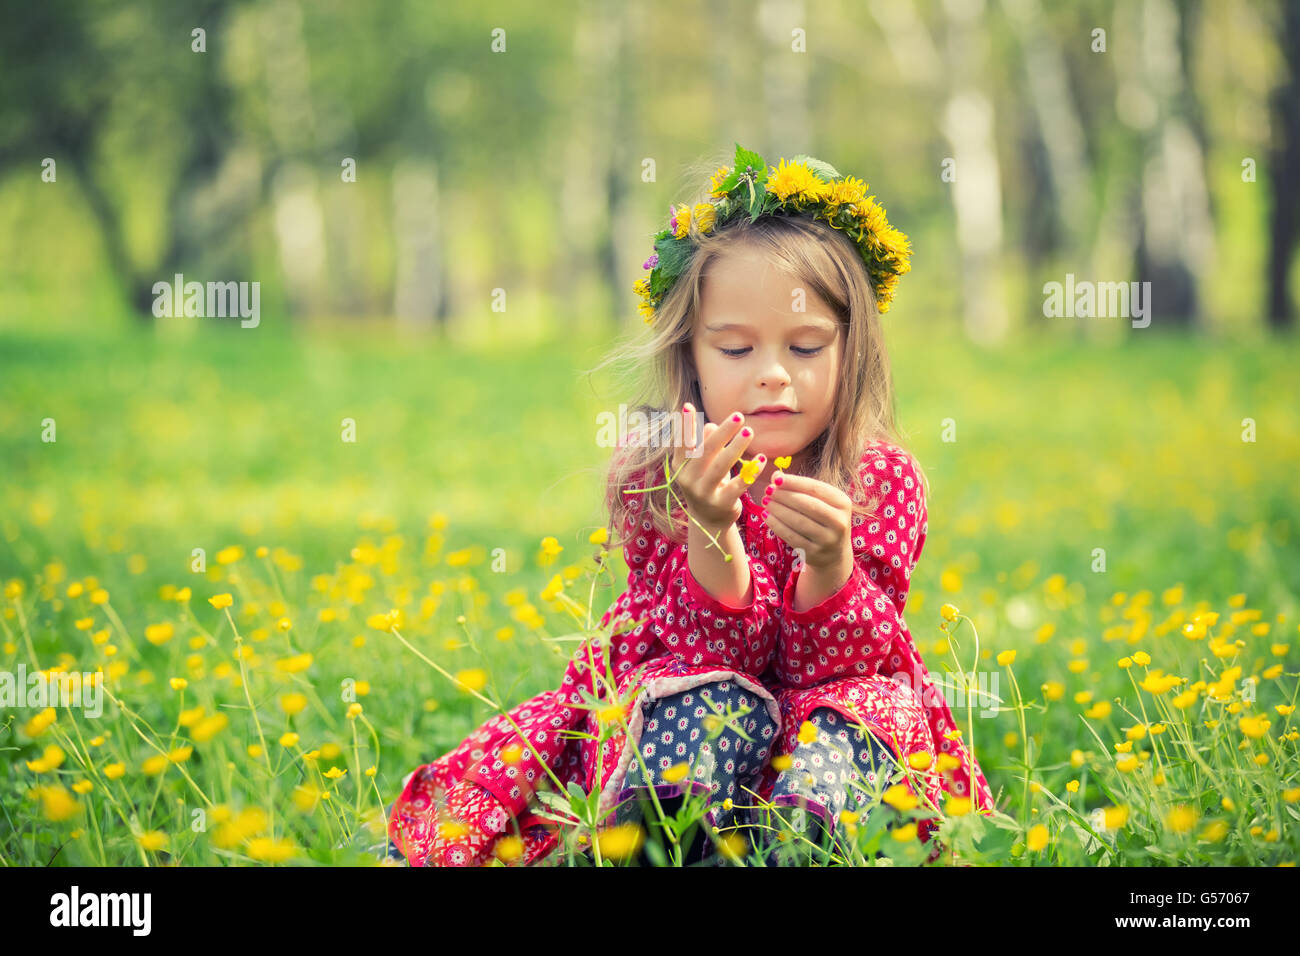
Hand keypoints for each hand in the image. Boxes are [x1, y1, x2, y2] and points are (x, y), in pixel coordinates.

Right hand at [669, 403, 764, 535]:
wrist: (709, 521)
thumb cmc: (706, 484)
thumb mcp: (702, 465)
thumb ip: (704, 445)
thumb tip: (710, 425)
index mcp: (680, 467)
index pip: (682, 443)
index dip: (684, 426)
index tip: (688, 406)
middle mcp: (688, 480)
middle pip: (705, 452)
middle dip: (721, 433)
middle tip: (738, 416)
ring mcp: (703, 493)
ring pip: (720, 467)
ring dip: (736, 447)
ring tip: (749, 431)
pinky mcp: (721, 504)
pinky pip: (737, 485)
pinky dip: (750, 471)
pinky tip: (761, 459)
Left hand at [760, 470, 853, 571]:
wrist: (833, 553)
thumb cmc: (823, 519)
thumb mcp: (820, 502)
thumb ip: (801, 488)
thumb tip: (776, 475)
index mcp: (843, 503)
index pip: (815, 488)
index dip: (794, 482)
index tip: (775, 478)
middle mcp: (839, 522)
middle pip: (807, 504)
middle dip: (784, 496)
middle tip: (768, 491)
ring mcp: (827, 539)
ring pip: (798, 521)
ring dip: (778, 509)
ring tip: (766, 501)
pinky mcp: (814, 553)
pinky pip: (791, 536)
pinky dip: (776, 525)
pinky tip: (767, 516)